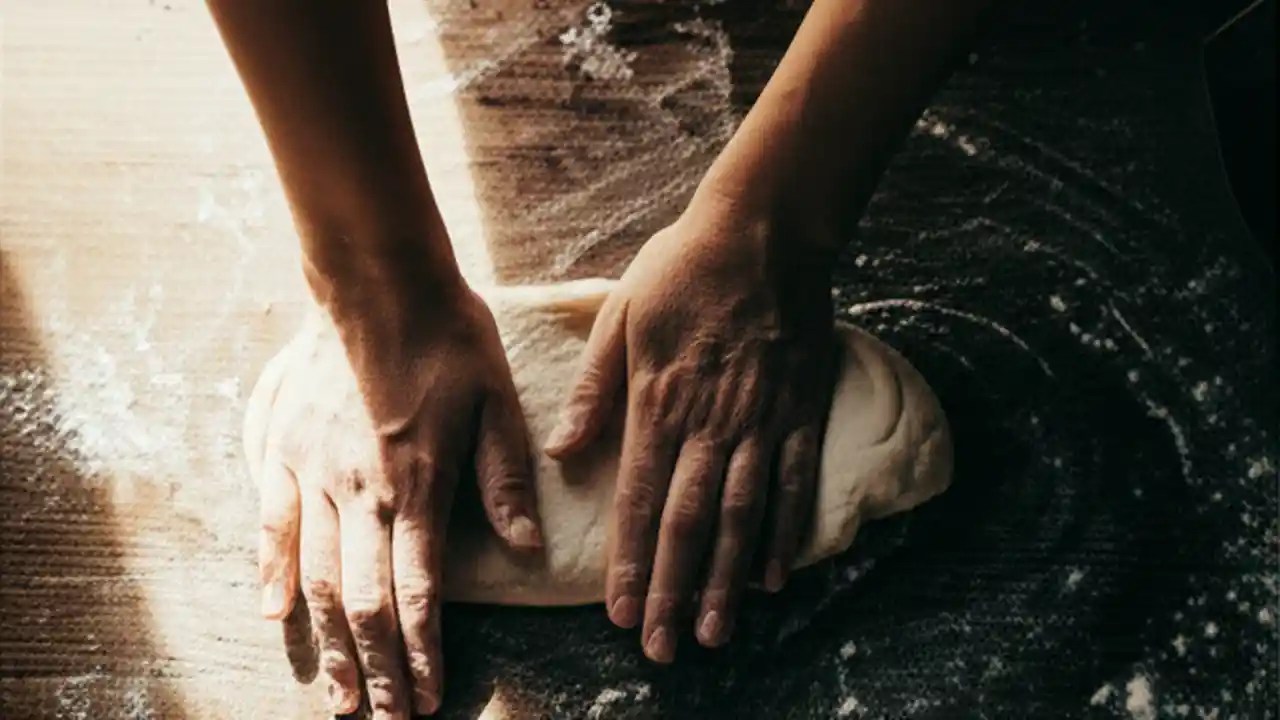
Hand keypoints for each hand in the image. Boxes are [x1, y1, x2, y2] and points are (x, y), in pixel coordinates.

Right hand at [243, 287, 541, 716]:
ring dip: (327, 642)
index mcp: (417, 482)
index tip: (426, 699)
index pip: (420, 591)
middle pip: (365, 601)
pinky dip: (270, 573)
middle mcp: (359, 490)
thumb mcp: (497, 399)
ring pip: (316, 577)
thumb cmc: (447, 335)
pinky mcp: (280, 449)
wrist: (376, 278)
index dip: (422, 653)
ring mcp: (312, 472)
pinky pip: (269, 523)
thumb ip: (504, 477)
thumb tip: (527, 546)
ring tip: (335, 696)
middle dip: (376, 670)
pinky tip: (274, 613)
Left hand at [545, 199, 838, 662]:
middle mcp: (708, 422)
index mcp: (657, 401)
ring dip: (723, 579)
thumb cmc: (683, 268)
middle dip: (669, 589)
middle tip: (660, 647)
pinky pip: (793, 483)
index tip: (617, 611)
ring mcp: (759, 421)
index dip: (627, 560)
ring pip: (738, 515)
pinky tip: (772, 578)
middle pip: (686, 520)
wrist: (764, 230)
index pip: (637, 497)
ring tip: (713, 633)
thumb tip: (561, 450)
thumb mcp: (619, 315)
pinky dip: (783, 533)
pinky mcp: (800, 412)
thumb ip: (594, 388)